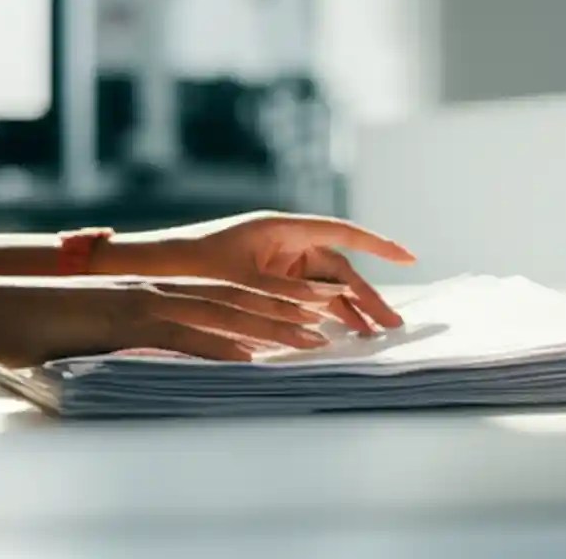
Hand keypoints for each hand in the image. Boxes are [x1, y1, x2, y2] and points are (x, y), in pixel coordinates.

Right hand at [0, 270, 335, 384]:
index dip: (271, 300)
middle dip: (287, 307)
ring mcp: (145, 303)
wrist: (2, 309)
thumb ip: (142, 336)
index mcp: (157, 291)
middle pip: (236, 297)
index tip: (309, 310)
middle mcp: (159, 290)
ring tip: (312, 335)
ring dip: (270, 324)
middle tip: (331, 315)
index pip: (226, 294)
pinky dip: (220, 345)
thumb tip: (171, 353)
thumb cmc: (48, 325)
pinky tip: (252, 355)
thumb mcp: (106, 329)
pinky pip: (183, 334)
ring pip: (221, 311)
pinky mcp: (127, 321)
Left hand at [95, 211, 416, 334]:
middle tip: (393, 325)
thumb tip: (333, 306)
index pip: (342, 234)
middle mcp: (285, 242)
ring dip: (347, 310)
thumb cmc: (193, 265)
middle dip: (367, 296)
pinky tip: (340, 335)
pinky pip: (305, 298)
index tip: (410, 257)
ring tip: (372, 336)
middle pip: (338, 269)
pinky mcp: (268, 282)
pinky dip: (323, 316)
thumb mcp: (243, 281)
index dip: (378, 246)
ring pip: (324, 287)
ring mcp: (278, 263)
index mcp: (282, 228)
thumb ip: (289, 294)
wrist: (154, 270)